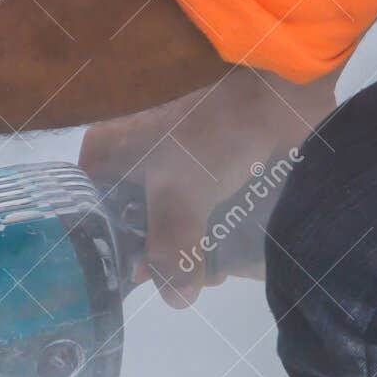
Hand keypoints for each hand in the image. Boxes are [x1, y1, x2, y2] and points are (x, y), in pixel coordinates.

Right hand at [79, 68, 335, 306]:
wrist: (281, 76)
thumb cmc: (214, 127)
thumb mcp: (181, 194)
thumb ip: (172, 252)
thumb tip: (177, 300)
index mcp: (105, 158)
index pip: (95, 223)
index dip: (120, 257)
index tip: (150, 281)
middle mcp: (132, 161)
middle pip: (138, 229)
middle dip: (167, 259)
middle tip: (194, 277)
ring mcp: (175, 163)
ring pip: (176, 222)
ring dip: (198, 249)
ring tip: (220, 266)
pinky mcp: (213, 165)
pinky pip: (206, 210)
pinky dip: (219, 231)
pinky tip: (236, 250)